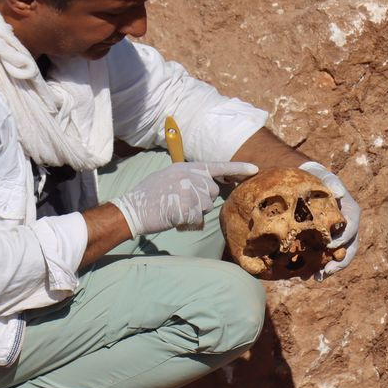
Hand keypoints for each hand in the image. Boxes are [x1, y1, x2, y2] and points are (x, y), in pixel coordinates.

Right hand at [111, 161, 257, 235]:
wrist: (132, 208)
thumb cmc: (149, 195)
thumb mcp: (169, 176)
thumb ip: (189, 177)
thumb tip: (207, 185)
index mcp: (187, 167)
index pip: (218, 166)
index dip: (238, 168)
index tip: (255, 169)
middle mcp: (191, 176)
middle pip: (212, 192)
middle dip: (202, 201)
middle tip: (180, 203)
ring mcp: (190, 191)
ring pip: (206, 206)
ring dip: (194, 212)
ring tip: (174, 209)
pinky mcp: (188, 207)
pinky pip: (197, 218)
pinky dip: (187, 222)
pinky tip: (173, 217)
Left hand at [299, 161, 359, 279]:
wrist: (308, 183)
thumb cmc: (317, 179)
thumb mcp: (324, 177)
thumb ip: (332, 182)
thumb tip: (339, 193)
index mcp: (351, 213)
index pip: (352, 229)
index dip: (344, 239)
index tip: (330, 246)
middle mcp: (348, 227)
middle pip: (350, 248)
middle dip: (339, 262)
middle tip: (326, 272)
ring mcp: (339, 236)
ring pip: (340, 256)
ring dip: (330, 269)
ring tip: (317, 278)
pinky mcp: (328, 241)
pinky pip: (328, 257)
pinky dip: (321, 266)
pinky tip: (309, 275)